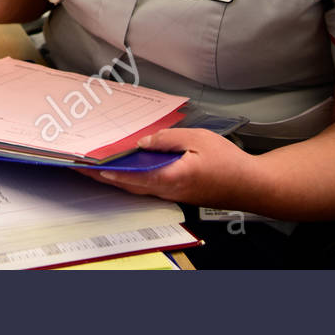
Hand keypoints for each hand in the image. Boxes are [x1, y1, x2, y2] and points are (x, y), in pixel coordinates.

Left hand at [79, 128, 258, 208]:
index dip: (106, 170)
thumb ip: (167, 140)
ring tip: (96, 165)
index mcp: (171, 178)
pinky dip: (132, 178)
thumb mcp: (198, 140)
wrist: (252, 186)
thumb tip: (142, 142)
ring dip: (116, 177)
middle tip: (82, 166)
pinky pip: (149, 186)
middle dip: (103, 175)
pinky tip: (127, 168)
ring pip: (136, 187)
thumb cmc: (229, 163)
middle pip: (128, 184)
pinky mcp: (177, 193)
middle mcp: (168, 190)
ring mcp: (172, 194)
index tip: (86, 164)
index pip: (131, 176)